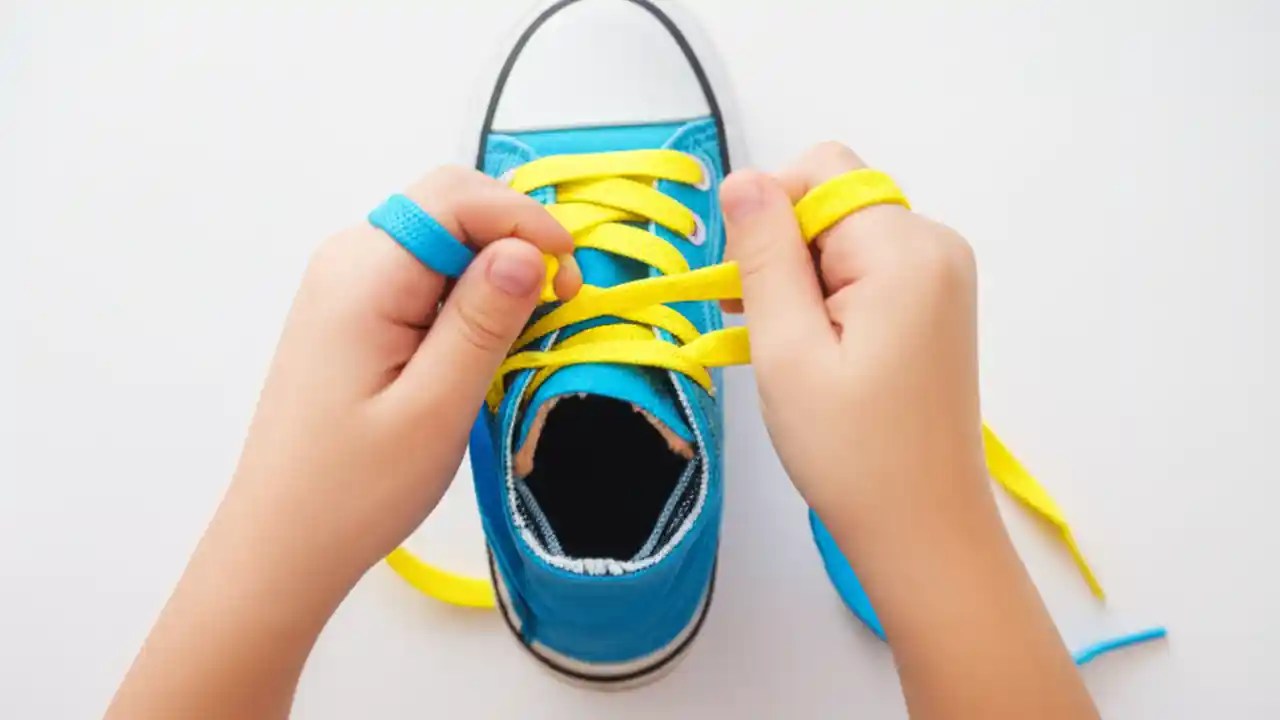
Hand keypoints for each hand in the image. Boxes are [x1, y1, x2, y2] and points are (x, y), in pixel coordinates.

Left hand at [107, 166, 578, 719]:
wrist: (282, 542)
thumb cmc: (357, 488)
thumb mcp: (436, 408)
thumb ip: (483, 320)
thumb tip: (526, 249)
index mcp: (364, 275)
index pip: (455, 199)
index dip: (525, 221)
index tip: (570, 280)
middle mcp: (349, 261)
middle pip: (448, 206)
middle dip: (515, 237)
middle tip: (560, 301)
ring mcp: (346, 285)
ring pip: (441, 239)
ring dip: (495, 268)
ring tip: (528, 332)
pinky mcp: (353, 313)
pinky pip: (423, 275)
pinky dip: (469, 294)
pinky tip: (486, 344)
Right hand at [722, 142, 987, 540]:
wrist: (922, 527)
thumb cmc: (850, 450)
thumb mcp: (787, 349)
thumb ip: (764, 254)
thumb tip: (742, 178)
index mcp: (905, 249)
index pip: (822, 171)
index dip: (769, 212)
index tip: (744, 284)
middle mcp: (935, 247)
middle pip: (834, 200)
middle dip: (782, 249)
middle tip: (753, 323)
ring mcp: (941, 278)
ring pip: (844, 237)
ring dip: (799, 278)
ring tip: (778, 346)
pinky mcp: (934, 307)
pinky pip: (866, 270)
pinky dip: (826, 297)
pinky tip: (808, 350)